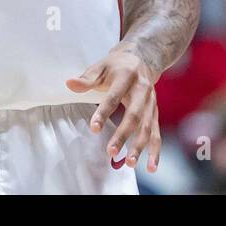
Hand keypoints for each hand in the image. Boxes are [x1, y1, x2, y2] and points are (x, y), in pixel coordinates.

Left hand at [66, 44, 161, 171]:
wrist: (142, 57)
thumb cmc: (116, 65)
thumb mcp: (100, 66)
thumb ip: (86, 78)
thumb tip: (69, 84)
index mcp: (127, 76)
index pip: (115, 96)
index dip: (104, 112)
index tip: (94, 128)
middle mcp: (143, 90)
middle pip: (135, 115)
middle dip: (124, 134)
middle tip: (111, 152)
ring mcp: (151, 103)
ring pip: (147, 127)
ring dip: (140, 146)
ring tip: (129, 164)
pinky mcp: (155, 113)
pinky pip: (156, 133)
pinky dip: (156, 151)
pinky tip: (151, 168)